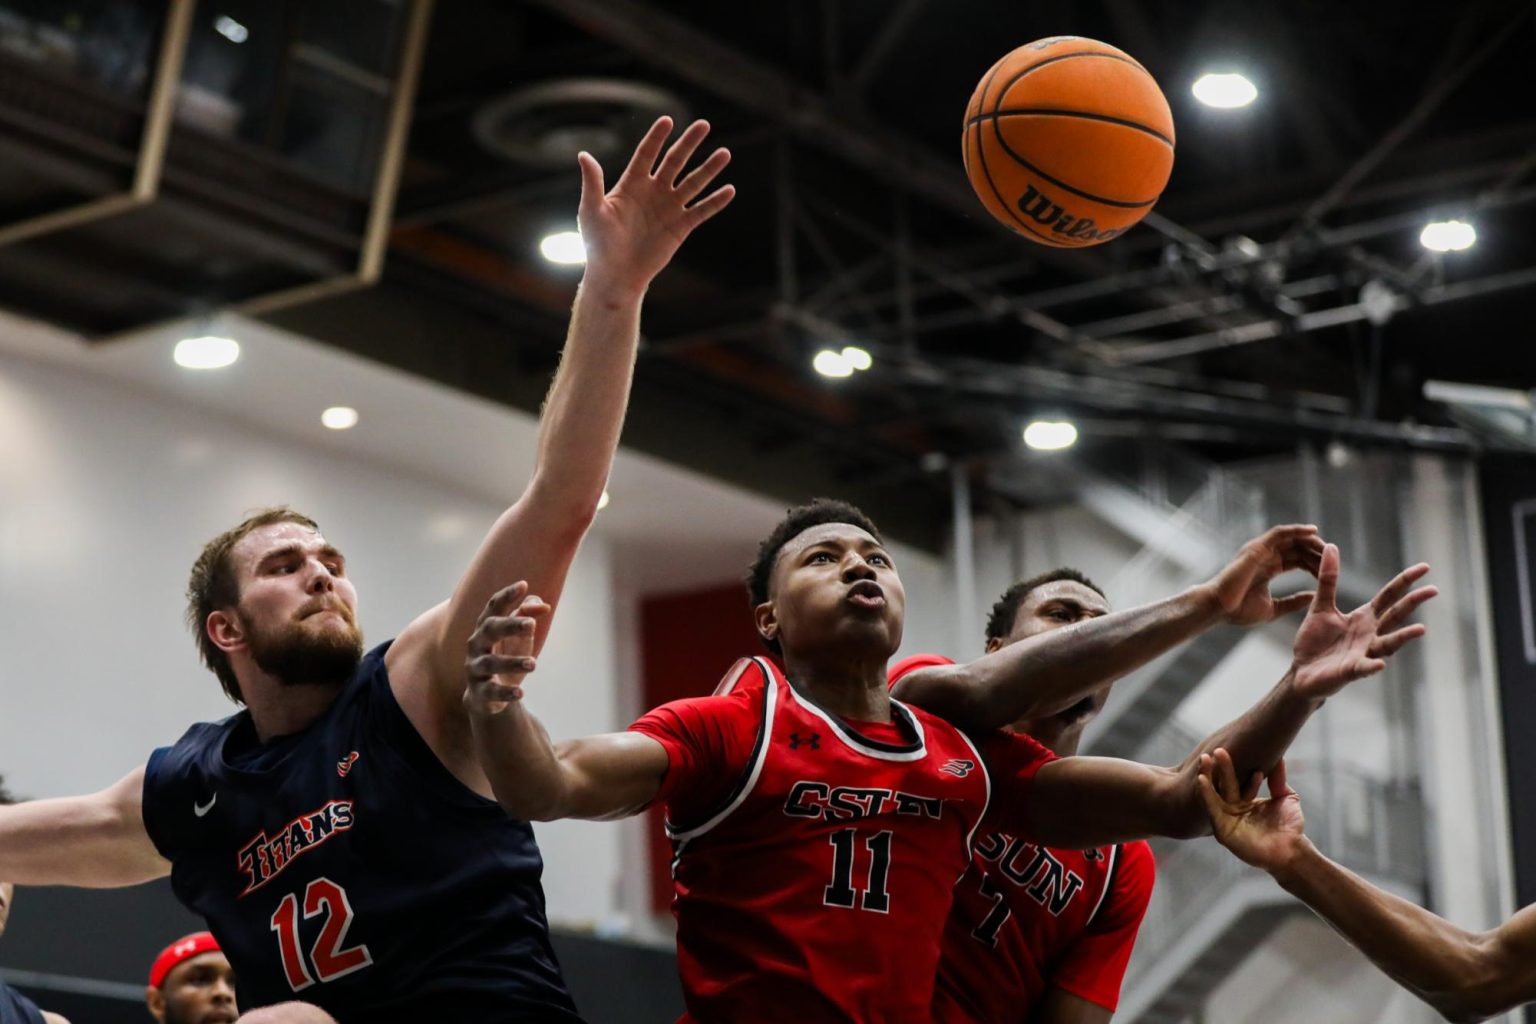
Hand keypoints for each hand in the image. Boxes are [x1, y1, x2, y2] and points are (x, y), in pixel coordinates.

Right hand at [463, 582, 550, 715]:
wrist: (487, 696)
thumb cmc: (506, 656)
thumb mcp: (520, 636)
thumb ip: (529, 616)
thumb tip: (543, 605)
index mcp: (486, 627)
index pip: (494, 606)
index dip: (507, 595)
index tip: (524, 585)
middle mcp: (476, 643)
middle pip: (490, 629)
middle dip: (510, 625)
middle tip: (532, 625)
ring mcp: (475, 668)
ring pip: (490, 662)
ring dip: (512, 662)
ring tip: (534, 663)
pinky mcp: (478, 692)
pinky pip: (489, 692)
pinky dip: (504, 692)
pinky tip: (520, 693)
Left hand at [577, 116, 734, 296]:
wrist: (616, 275)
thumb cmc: (598, 244)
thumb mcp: (591, 211)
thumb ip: (592, 183)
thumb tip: (583, 155)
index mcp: (631, 184)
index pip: (646, 154)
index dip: (656, 137)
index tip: (667, 120)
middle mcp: (653, 191)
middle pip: (674, 161)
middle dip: (689, 143)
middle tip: (704, 125)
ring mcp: (669, 208)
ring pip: (693, 183)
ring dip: (709, 168)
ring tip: (725, 153)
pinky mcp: (681, 227)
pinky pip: (701, 211)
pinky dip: (715, 202)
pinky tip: (729, 190)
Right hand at [1198, 748, 1307, 872]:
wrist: (1292, 850)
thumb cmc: (1290, 827)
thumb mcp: (1286, 797)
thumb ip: (1278, 779)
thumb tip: (1279, 756)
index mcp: (1245, 803)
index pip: (1238, 781)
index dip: (1238, 767)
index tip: (1238, 750)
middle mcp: (1233, 810)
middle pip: (1223, 785)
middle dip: (1219, 767)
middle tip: (1216, 750)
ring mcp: (1225, 820)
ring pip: (1213, 795)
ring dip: (1207, 777)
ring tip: (1204, 759)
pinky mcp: (1221, 830)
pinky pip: (1212, 810)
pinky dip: (1206, 795)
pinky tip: (1201, 780)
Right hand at [1202, 524, 1324, 625]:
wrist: (1218, 608)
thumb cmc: (1238, 611)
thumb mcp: (1274, 608)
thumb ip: (1293, 602)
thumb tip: (1313, 598)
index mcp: (1268, 569)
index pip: (1297, 561)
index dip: (1314, 564)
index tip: (1330, 570)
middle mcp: (1265, 556)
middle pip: (1298, 548)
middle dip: (1316, 552)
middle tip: (1335, 556)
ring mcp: (1260, 550)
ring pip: (1292, 538)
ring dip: (1311, 540)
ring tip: (1327, 546)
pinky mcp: (1256, 547)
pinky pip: (1280, 533)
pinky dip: (1297, 530)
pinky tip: (1314, 532)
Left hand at [1290, 544, 1435, 698]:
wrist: (1302, 671)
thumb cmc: (1316, 641)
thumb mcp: (1321, 606)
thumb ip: (1328, 580)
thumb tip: (1331, 546)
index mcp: (1364, 617)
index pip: (1389, 595)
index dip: (1405, 581)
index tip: (1425, 567)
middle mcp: (1369, 634)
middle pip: (1395, 615)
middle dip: (1413, 602)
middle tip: (1434, 589)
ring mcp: (1363, 653)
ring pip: (1388, 643)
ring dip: (1404, 637)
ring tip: (1421, 629)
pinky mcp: (1351, 670)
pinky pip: (1364, 668)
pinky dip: (1372, 665)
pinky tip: (1380, 663)